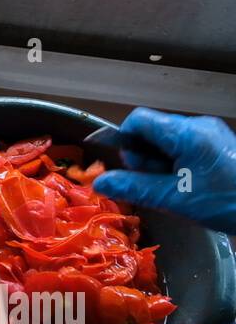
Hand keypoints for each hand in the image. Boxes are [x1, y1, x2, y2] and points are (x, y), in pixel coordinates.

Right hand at [93, 108, 235, 234]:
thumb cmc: (227, 203)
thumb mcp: (176, 199)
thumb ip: (135, 187)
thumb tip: (100, 182)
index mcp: (185, 132)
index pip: (138, 120)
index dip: (124, 141)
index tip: (128, 169)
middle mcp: (198, 125)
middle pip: (152, 130)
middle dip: (144, 157)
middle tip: (154, 186)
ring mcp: (211, 134)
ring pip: (167, 141)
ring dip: (160, 164)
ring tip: (173, 189)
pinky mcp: (219, 145)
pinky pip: (185, 147)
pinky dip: (177, 165)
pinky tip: (186, 186)